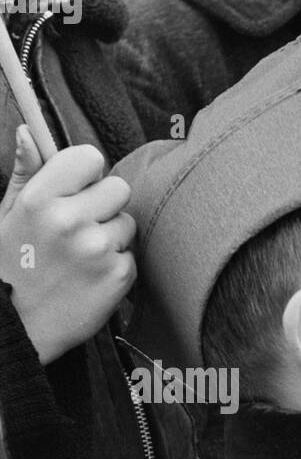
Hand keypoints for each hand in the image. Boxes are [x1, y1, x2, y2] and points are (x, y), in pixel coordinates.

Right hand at [0, 127, 135, 363]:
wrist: (18, 325)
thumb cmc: (12, 264)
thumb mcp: (8, 214)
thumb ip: (27, 173)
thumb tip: (29, 132)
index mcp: (41, 198)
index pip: (90, 158)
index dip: (88, 173)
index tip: (79, 189)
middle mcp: (70, 220)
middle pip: (119, 188)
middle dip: (105, 205)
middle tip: (82, 227)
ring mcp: (97, 249)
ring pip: (127, 224)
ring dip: (111, 237)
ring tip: (82, 256)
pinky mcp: (118, 276)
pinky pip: (131, 256)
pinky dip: (116, 266)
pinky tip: (90, 277)